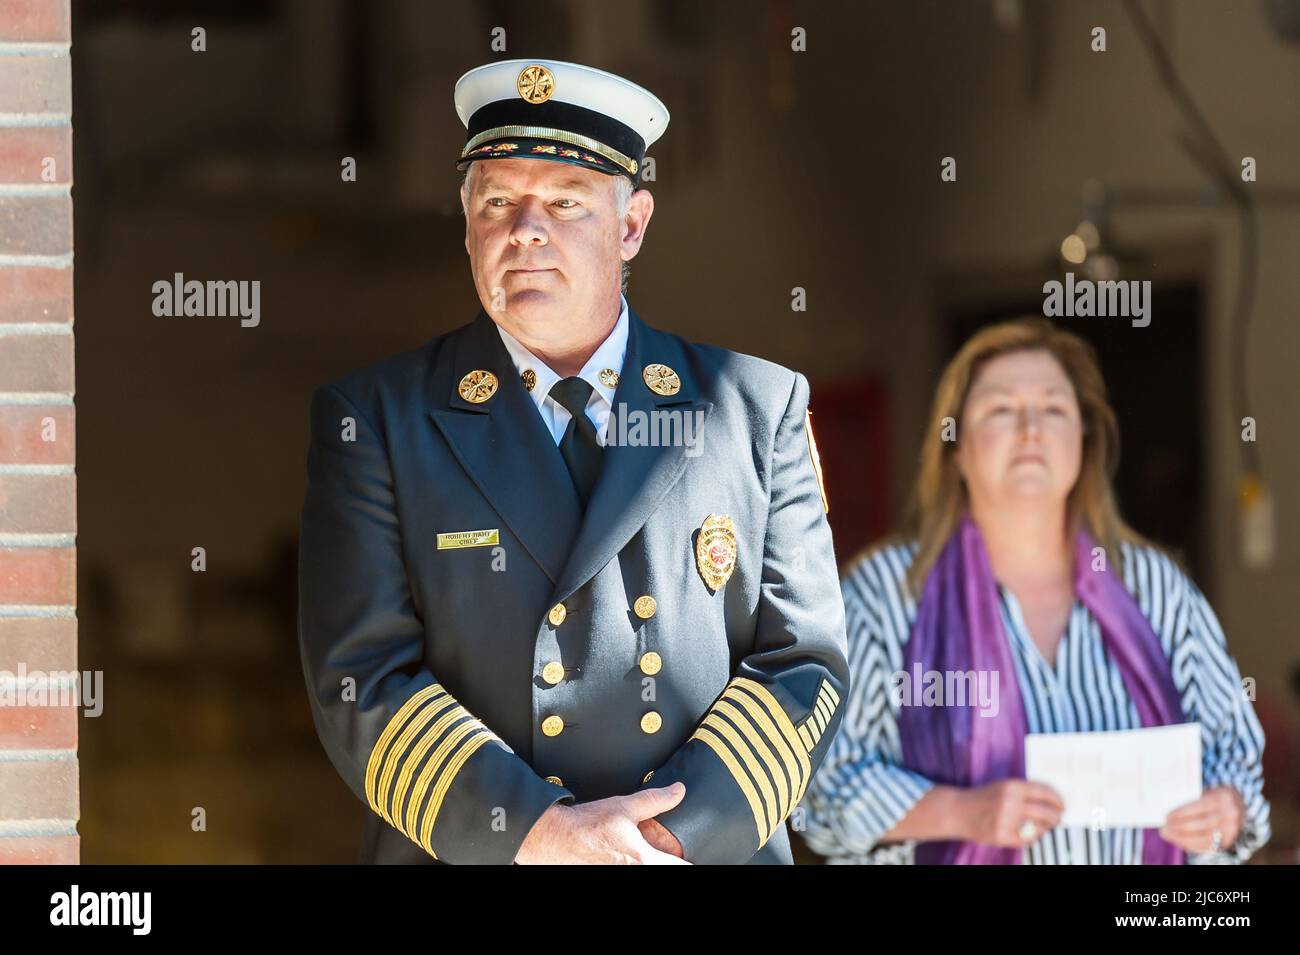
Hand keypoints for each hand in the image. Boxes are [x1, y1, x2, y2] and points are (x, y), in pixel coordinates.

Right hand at [515, 782, 690, 863]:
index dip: (684, 860)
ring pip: (646, 874)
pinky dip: (628, 865)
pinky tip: (620, 857)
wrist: (553, 838)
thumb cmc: (585, 825)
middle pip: (664, 872)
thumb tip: (678, 791)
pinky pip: (625, 873)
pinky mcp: (604, 880)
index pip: (681, 869)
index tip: (683, 854)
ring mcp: (618, 879)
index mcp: (644, 861)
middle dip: (665, 861)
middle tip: (661, 852)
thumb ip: (656, 800)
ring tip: (633, 854)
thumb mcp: (624, 806)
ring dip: (646, 863)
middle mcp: (634, 875)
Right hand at [958, 780, 1063, 847]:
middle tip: (1058, 818)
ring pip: (1039, 828)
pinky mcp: (1001, 836)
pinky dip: (1032, 837)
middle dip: (1057, 817)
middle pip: (1047, 812)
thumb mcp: (1003, 786)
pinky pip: (1027, 840)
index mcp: (1012, 786)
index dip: (1058, 800)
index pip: (1045, 792)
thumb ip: (1025, 791)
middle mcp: (1010, 802)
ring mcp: (1006, 821)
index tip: (1062, 805)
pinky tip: (1029, 833)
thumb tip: (1051, 801)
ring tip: (1043, 826)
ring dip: (1045, 828)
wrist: (958, 811)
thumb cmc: (983, 797)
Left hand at [1160, 785, 1244, 853]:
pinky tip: (1180, 842)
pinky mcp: (1229, 840)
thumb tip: (1169, 816)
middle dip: (1180, 828)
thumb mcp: (1205, 792)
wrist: (1238, 805)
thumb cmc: (1214, 797)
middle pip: (1202, 824)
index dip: (1181, 814)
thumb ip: (1191, 802)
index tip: (1167, 817)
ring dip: (1184, 839)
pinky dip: (1193, 846)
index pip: (1199, 807)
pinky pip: (1209, 847)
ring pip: (1205, 838)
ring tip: (1169, 835)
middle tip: (1164, 829)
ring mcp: (1232, 829)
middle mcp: (1230, 814)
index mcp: (1222, 797)